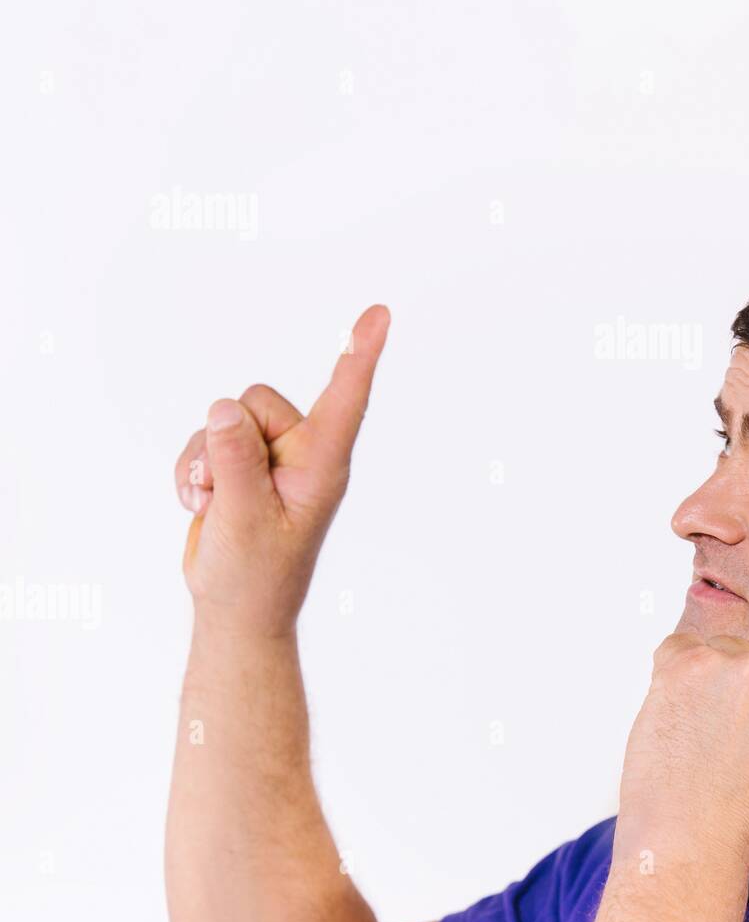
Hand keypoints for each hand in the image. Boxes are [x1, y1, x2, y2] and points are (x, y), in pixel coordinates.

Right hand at [173, 305, 389, 628]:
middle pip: (254, 402)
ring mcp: (271, 456)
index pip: (346, 399)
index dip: (360, 353)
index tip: (382, 313)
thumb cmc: (254, 574)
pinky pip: (206, 438)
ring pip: (224, 419)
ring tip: (216, 506)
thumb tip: (226, 408)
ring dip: (205, 462)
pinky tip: (203, 505)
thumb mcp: (243, 518)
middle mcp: (302, 452)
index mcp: (323, 465)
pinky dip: (193, 471)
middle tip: (228, 496)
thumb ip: (236, 460)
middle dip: (226, 443)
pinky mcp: (243, 463)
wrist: (234, 609)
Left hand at [613, 556, 748, 871]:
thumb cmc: (745, 807)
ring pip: (723, 646)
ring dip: (711, 676)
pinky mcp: (687, 658)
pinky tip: (680, 719)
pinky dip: (675, 677)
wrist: (690, 838)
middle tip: (734, 727)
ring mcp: (737, 662)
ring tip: (705, 733)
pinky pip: (681, 648)